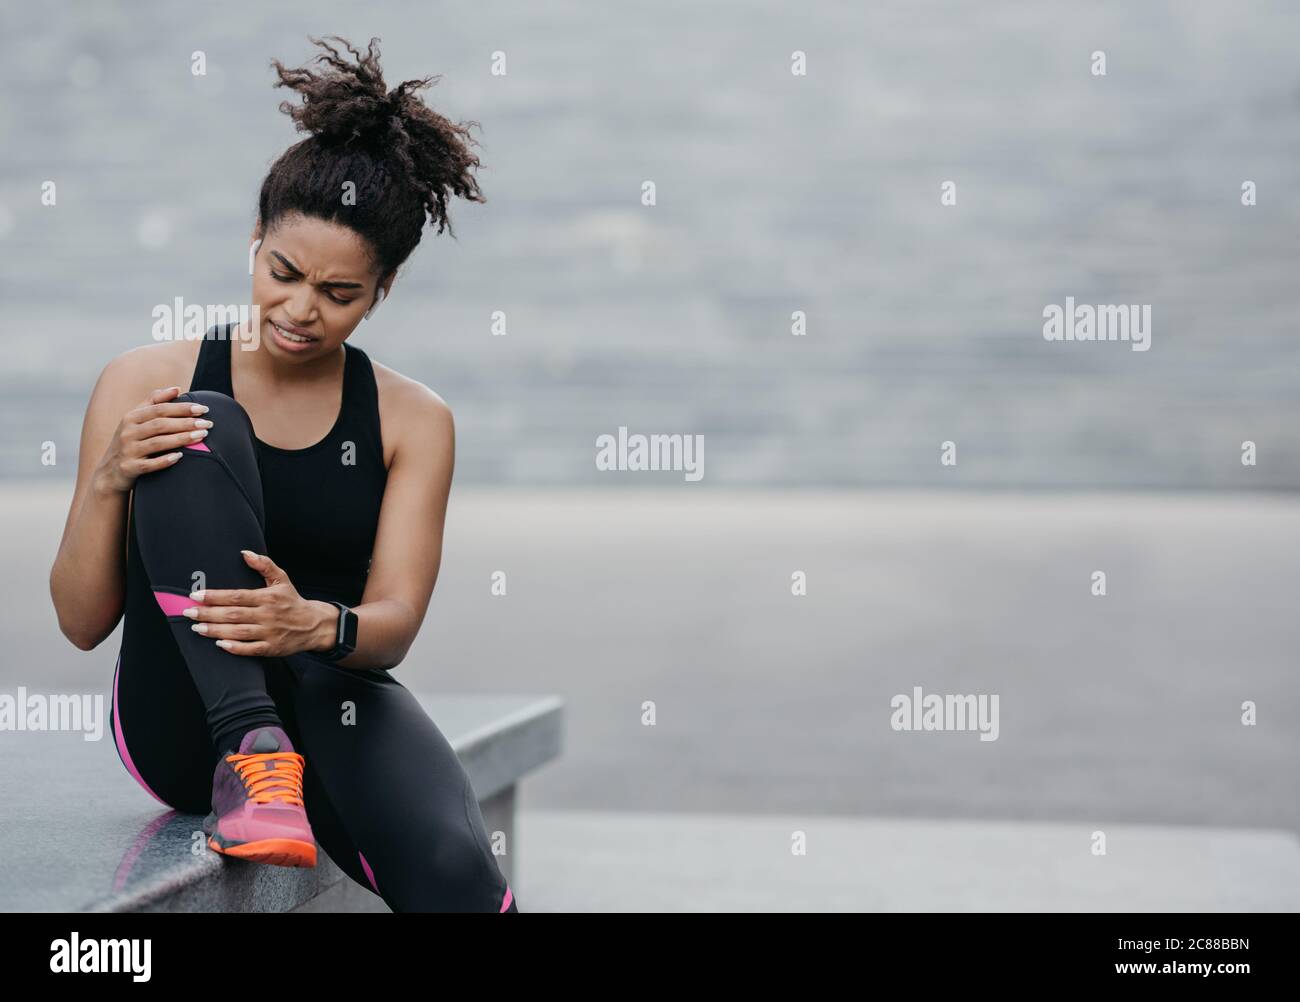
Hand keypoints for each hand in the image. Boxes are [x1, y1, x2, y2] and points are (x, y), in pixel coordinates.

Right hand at [94, 386, 213, 494]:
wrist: (110, 472)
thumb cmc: (130, 441)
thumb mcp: (136, 420)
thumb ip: (154, 402)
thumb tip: (176, 388)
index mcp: (131, 417)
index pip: (160, 409)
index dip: (182, 408)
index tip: (204, 408)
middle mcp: (127, 432)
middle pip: (160, 425)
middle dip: (186, 423)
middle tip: (208, 424)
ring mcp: (127, 450)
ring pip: (157, 443)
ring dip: (181, 439)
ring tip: (201, 436)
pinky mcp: (129, 468)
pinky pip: (149, 464)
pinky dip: (164, 460)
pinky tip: (180, 457)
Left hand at [183, 550, 335, 657]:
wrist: (315, 625)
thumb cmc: (293, 601)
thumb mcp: (282, 579)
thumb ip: (264, 565)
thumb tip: (245, 553)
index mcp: (267, 597)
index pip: (236, 596)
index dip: (214, 596)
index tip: (196, 595)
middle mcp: (267, 615)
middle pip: (233, 614)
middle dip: (208, 614)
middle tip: (188, 612)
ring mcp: (269, 633)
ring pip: (238, 632)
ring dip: (215, 630)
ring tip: (197, 628)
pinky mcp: (272, 648)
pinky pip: (250, 649)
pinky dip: (235, 647)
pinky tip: (219, 644)